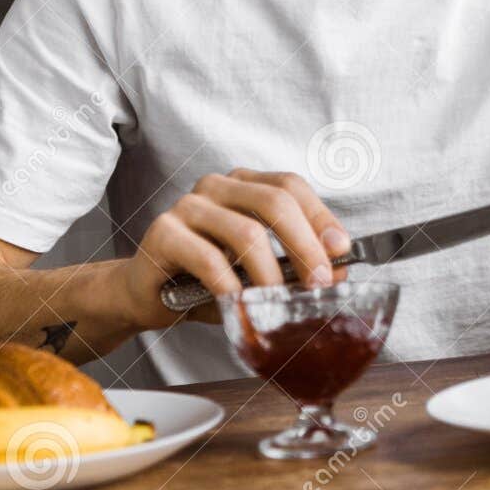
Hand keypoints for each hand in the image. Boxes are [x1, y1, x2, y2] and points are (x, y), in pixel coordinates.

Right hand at [118, 170, 351, 328]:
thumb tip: (341, 270)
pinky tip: (240, 305)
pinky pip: (208, 259)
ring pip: (246, 232)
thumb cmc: (207, 281)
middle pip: (274, 202)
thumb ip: (295, 267)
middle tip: (320, 283)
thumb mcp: (259, 272)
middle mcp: (217, 186)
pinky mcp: (163, 232)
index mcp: (244, 184)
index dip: (320, 216)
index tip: (343, 250)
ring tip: (278, 304)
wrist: (146, 294)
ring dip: (271, 274)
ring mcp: (188, 205)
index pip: (291, 186)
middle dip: (305, 246)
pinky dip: (232, 286)